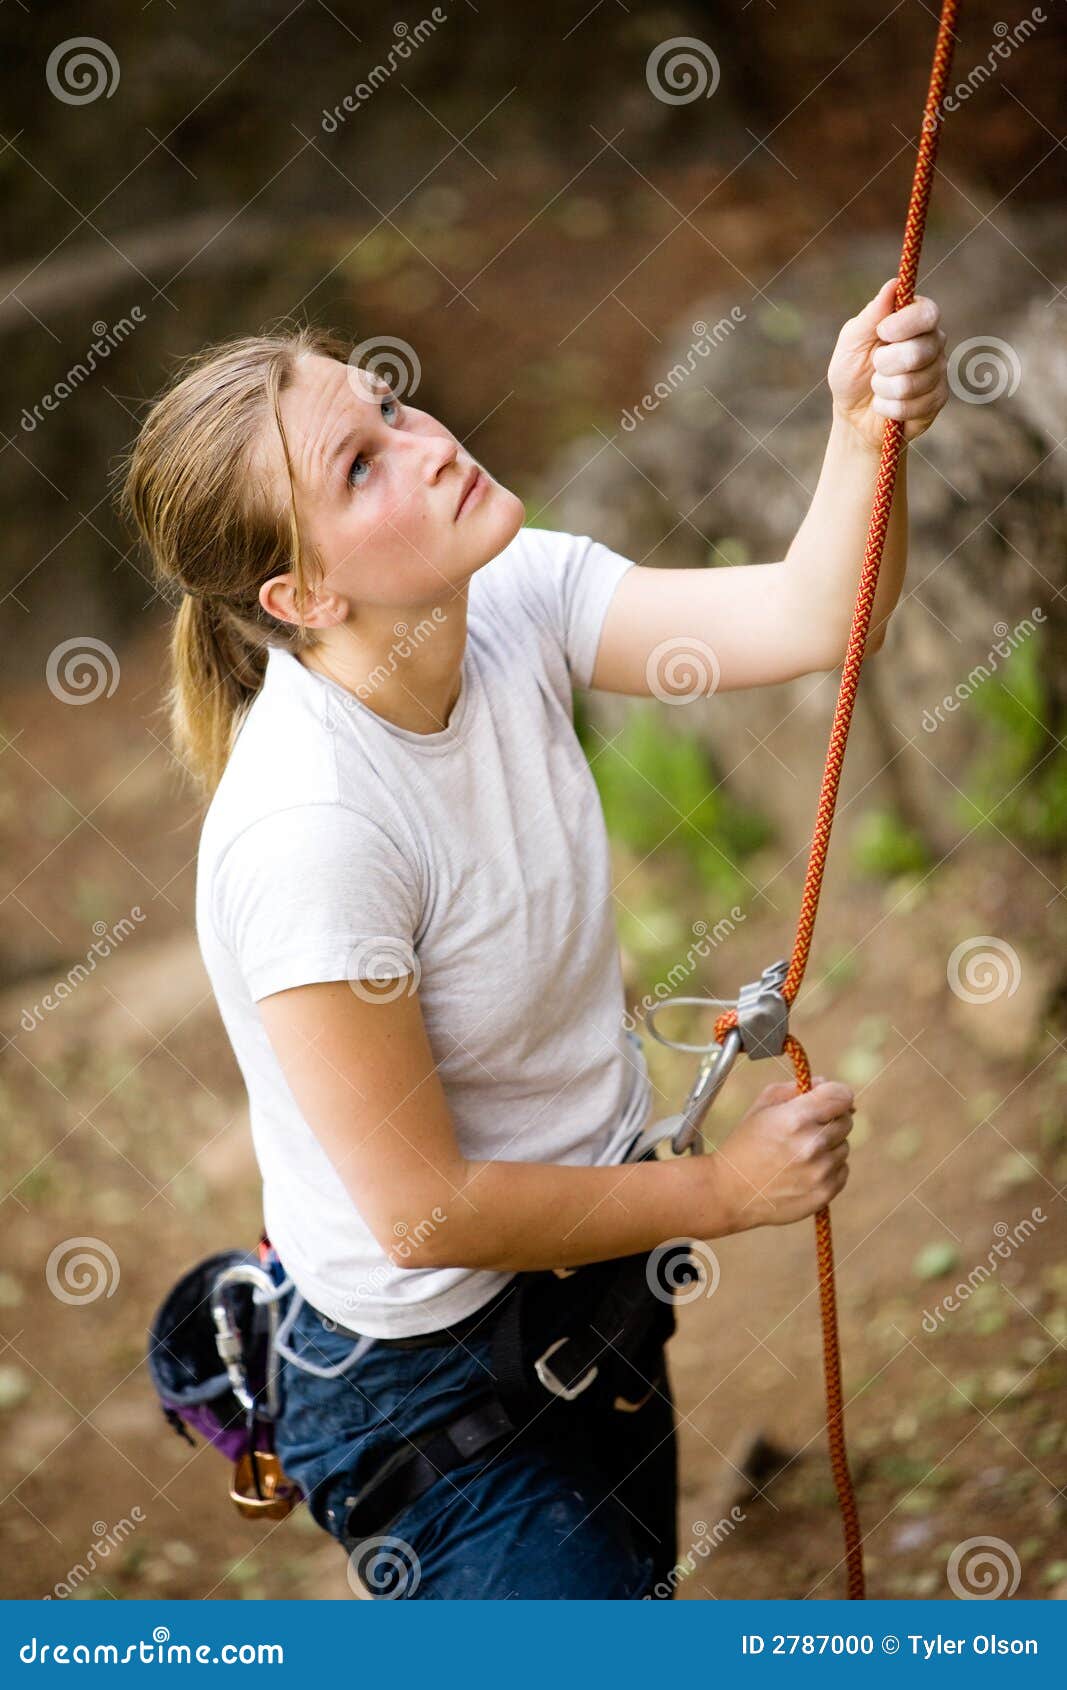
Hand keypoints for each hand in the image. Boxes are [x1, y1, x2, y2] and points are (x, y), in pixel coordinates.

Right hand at [707, 1076, 854, 1231]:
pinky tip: (804, 1170)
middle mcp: (812, 1144)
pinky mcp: (824, 1193)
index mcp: (796, 1118)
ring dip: (828, 1146)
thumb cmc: (745, 1144)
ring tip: (799, 1153)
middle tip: (806, 1128)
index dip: (838, 1093)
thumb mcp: (762, 1106)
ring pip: (844, 1147)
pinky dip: (829, 1168)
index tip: (831, 1098)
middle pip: (846, 1120)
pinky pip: (842, 1170)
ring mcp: (820, 1171)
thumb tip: (828, 1085)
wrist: (729, 1192)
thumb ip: (796, 1088)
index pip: (841, 1095)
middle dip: (830, 1119)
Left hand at [828, 276, 947, 448]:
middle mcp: (931, 341)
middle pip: (921, 350)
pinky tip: (885, 405)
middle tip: (875, 366)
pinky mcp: (937, 398)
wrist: (854, 415)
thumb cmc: (851, 373)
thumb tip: (893, 284)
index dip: (905, 324)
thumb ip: (871, 316)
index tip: (882, 333)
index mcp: (912, 320)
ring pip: (914, 382)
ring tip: (877, 387)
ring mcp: (937, 370)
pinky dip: (889, 408)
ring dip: (883, 389)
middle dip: (886, 364)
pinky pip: (915, 406)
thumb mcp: (851, 343)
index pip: (926, 312)